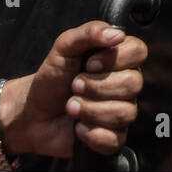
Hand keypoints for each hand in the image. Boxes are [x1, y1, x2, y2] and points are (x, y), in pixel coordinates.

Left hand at [0, 21, 147, 159]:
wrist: (32, 112)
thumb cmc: (52, 78)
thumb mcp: (63, 47)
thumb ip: (89, 32)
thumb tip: (116, 33)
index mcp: (117, 59)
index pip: (139, 51)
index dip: (116, 58)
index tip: (90, 63)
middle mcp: (124, 84)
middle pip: (133, 83)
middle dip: (97, 86)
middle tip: (74, 85)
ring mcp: (120, 111)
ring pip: (124, 112)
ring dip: (90, 110)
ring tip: (71, 106)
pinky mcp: (112, 137)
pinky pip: (115, 139)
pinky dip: (92, 134)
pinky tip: (78, 127)